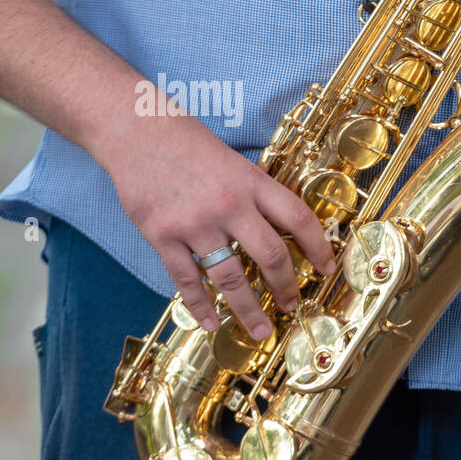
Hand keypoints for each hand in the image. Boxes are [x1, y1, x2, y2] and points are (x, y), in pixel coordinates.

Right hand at [102, 115, 335, 339]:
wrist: (133, 129)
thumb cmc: (187, 142)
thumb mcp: (235, 161)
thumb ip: (255, 195)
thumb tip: (282, 230)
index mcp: (252, 183)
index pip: (299, 219)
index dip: (319, 247)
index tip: (326, 268)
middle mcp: (229, 205)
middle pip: (270, 256)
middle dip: (286, 287)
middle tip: (292, 306)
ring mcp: (194, 223)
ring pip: (230, 277)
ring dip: (247, 310)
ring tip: (260, 331)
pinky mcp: (162, 235)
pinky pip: (187, 280)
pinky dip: (200, 305)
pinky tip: (211, 322)